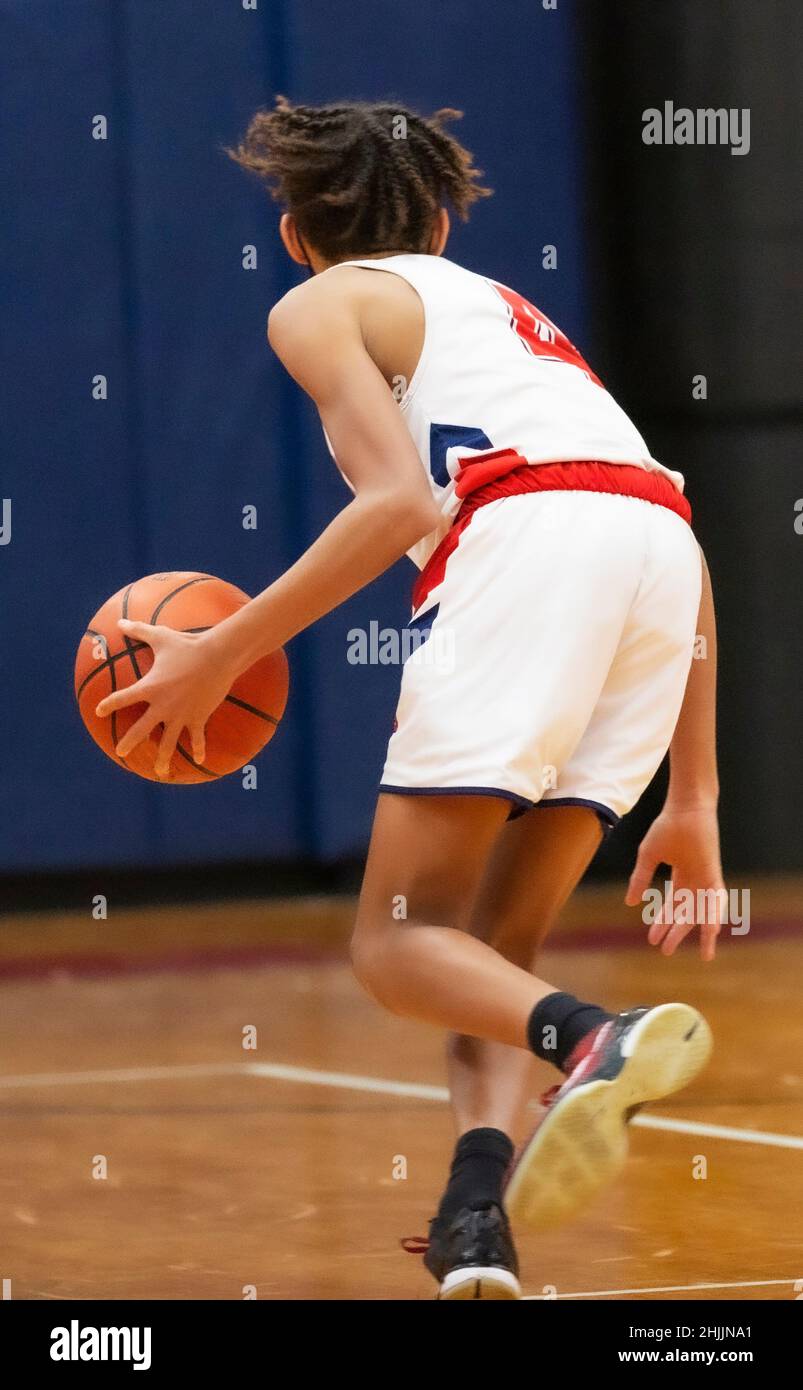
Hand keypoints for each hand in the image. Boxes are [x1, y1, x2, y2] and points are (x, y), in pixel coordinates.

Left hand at [95, 620, 235, 777]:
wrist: (218, 656)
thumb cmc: (188, 644)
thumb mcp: (160, 636)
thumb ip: (138, 631)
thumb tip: (120, 622)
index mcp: (150, 687)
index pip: (122, 699)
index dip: (108, 705)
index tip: (99, 711)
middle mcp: (163, 705)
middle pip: (141, 729)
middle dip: (129, 742)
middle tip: (120, 752)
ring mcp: (181, 714)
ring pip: (169, 742)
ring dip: (163, 758)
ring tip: (159, 771)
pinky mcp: (199, 717)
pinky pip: (197, 737)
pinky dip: (198, 748)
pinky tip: (199, 760)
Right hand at [625, 803, 724, 960]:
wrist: (686, 809)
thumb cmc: (668, 826)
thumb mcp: (648, 857)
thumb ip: (640, 879)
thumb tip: (630, 902)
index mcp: (680, 877)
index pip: (671, 906)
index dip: (661, 923)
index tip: (651, 939)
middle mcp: (694, 882)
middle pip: (685, 914)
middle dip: (676, 932)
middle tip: (665, 952)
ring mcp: (705, 879)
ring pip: (704, 912)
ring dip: (704, 932)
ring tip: (706, 954)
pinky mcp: (713, 874)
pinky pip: (716, 900)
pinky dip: (715, 915)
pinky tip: (712, 931)